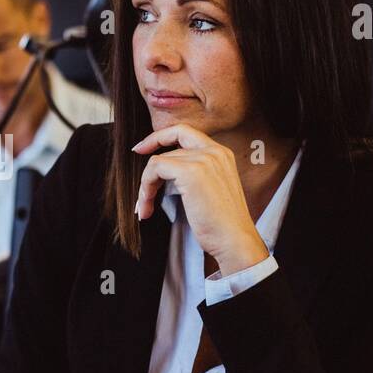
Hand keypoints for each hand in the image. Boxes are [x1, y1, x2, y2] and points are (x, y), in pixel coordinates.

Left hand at [132, 123, 268, 275]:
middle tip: (137, 176)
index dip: (160, 136)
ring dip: (146, 186)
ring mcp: (203, 159)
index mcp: (221, 154)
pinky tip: (148, 207)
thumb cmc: (222, 224)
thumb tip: (164, 174)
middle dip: (150, 167)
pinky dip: (146, 187)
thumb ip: (194, 174)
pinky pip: (155, 168)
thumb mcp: (211, 190)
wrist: (234, 240)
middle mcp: (214, 151)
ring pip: (158, 161)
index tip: (143, 148)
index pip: (185, 132)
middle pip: (169, 146)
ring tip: (145, 207)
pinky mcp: (191, 172)